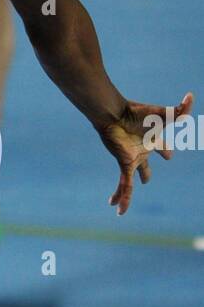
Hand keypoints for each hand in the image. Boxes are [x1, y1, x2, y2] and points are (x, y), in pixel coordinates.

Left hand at [97, 92, 192, 214]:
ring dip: (126, 193)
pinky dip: (123, 198)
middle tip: (146, 180)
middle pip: (145, 165)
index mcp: (152, 139)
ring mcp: (132, 159)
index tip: (168, 156)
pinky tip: (118, 211)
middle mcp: (141, 151)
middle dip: (146, 173)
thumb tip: (190, 96)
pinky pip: (126, 185)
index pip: (162, 147)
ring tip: (119, 205)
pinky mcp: (125, 165)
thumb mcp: (164, 114)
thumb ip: (180, 110)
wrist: (115, 115)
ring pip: (130, 181)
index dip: (166, 151)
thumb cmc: (138, 112)